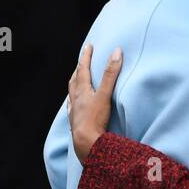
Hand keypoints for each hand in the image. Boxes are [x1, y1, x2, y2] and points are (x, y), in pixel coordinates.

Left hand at [67, 44, 122, 161]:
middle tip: (82, 60)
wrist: (86, 142)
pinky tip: (73, 103)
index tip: (89, 46)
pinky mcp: (76, 122)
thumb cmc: (95, 119)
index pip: (83, 69)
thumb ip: (111, 74)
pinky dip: (73, 101)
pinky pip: (72, 107)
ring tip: (76, 78)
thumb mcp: (105, 95)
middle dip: (79, 68)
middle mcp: (76, 99)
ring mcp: (74, 111)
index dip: (86, 56)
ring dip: (74, 83)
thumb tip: (117, 52)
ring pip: (72, 93)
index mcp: (82, 90)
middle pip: (75, 79)